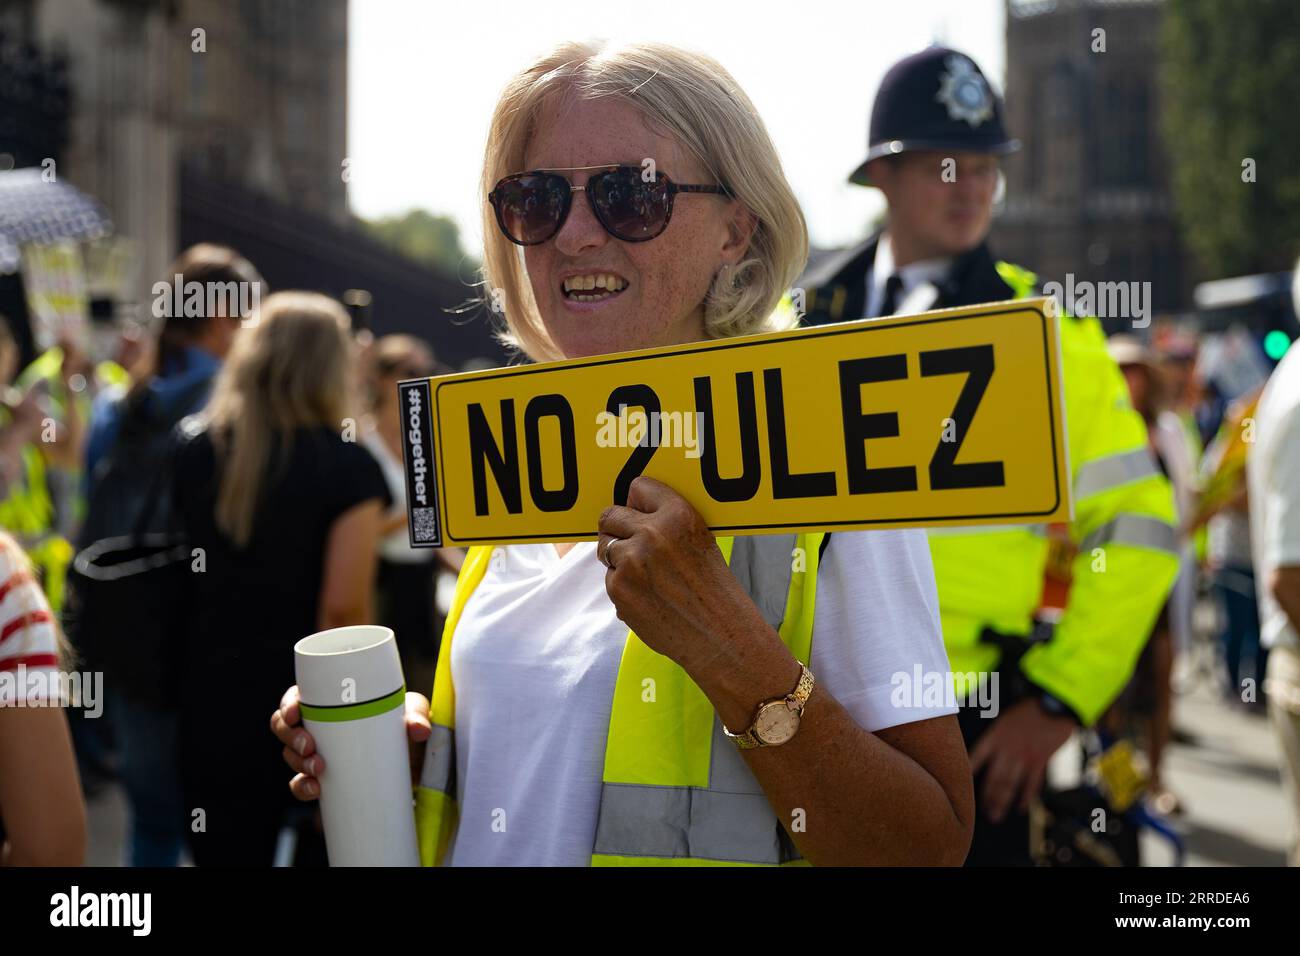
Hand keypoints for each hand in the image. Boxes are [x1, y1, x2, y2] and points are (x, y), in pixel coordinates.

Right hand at [270, 685, 431, 800]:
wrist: (409, 765)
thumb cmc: (402, 727)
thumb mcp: (411, 713)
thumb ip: (417, 715)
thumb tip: (419, 729)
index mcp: (330, 702)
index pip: (297, 697)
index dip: (288, 704)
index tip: (294, 713)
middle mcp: (317, 727)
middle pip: (284, 727)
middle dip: (290, 736)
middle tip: (309, 745)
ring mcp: (316, 754)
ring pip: (290, 756)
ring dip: (298, 762)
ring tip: (319, 768)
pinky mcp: (321, 779)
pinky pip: (300, 784)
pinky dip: (302, 787)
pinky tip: (316, 789)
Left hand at [595, 476, 766, 673]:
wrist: (719, 635)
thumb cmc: (713, 588)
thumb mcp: (700, 539)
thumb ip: (666, 521)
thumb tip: (629, 509)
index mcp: (677, 515)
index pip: (638, 487)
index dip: (638, 502)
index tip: (639, 512)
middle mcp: (651, 533)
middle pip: (609, 515)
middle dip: (617, 527)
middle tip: (633, 543)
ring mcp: (631, 562)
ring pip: (605, 547)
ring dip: (618, 558)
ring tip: (647, 574)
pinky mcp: (618, 589)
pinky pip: (610, 577)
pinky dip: (623, 586)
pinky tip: (649, 597)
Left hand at [969, 698, 1075, 822]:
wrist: (1054, 705)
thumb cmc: (1029, 709)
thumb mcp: (1006, 717)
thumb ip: (997, 735)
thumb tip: (987, 751)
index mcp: (995, 736)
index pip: (976, 757)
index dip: (967, 773)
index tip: (960, 787)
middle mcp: (1007, 749)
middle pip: (993, 777)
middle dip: (986, 797)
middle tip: (982, 812)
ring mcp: (1023, 757)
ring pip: (1009, 784)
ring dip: (1001, 802)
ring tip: (995, 815)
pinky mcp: (1040, 761)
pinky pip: (1031, 784)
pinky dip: (1026, 797)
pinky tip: (1021, 808)